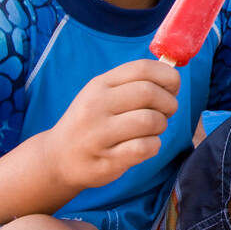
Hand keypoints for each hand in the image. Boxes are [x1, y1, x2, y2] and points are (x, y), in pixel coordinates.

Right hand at [43, 59, 178, 193]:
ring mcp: (99, 134)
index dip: (168, 76)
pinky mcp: (106, 160)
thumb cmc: (91, 122)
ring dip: (161, 125)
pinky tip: (146, 146)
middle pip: (149, 93)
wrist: (57, 158)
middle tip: (166, 112)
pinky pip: (144, 148)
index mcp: (99, 85)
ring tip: (153, 130)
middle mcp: (96, 106)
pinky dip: (154, 146)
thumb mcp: (103, 94)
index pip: (142, 68)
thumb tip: (173, 74)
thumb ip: (134, 82)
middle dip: (168, 103)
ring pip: (150, 121)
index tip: (173, 88)